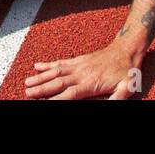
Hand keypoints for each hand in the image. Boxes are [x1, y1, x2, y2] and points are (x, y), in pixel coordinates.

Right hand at [25, 42, 142, 100]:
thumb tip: (111, 105)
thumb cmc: (127, 71)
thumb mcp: (126, 88)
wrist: (127, 49)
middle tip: (27, 94)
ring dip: (40, 77)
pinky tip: (37, 66)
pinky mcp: (78, 60)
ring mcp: (78, 65)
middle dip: (42, 89)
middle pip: (58, 82)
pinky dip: (47, 64)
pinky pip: (60, 62)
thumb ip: (116, 99)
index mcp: (91, 83)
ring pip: (55, 72)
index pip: (70, 94)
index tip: (43, 103)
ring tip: (27, 82)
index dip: (56, 99)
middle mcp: (81, 73)